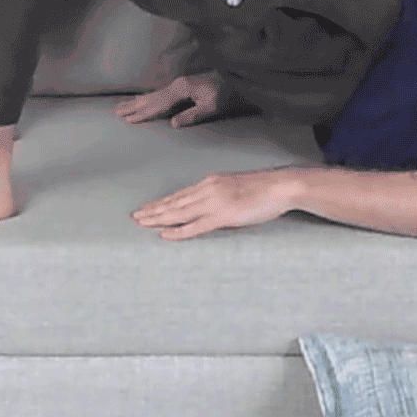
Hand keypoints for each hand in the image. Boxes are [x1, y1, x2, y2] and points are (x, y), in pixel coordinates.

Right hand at [116, 74, 234, 128]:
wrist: (240, 79)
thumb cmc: (229, 94)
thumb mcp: (213, 107)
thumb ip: (193, 115)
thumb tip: (172, 124)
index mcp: (182, 89)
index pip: (158, 104)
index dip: (143, 113)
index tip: (128, 120)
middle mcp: (178, 84)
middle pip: (151, 98)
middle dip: (134, 106)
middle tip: (116, 113)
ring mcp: (180, 84)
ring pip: (154, 95)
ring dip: (138, 102)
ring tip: (123, 106)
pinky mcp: (184, 86)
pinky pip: (161, 94)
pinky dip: (149, 98)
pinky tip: (145, 100)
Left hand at [134, 168, 302, 240]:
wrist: (281, 186)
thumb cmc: (263, 189)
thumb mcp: (235, 188)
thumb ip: (219, 195)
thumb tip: (208, 205)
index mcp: (210, 182)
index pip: (180, 194)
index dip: (161, 202)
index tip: (147, 207)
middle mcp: (208, 190)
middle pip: (174, 202)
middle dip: (153, 210)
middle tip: (134, 216)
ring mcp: (214, 202)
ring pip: (179, 212)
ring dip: (158, 218)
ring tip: (141, 223)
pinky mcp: (223, 216)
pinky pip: (195, 226)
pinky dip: (177, 231)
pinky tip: (164, 234)